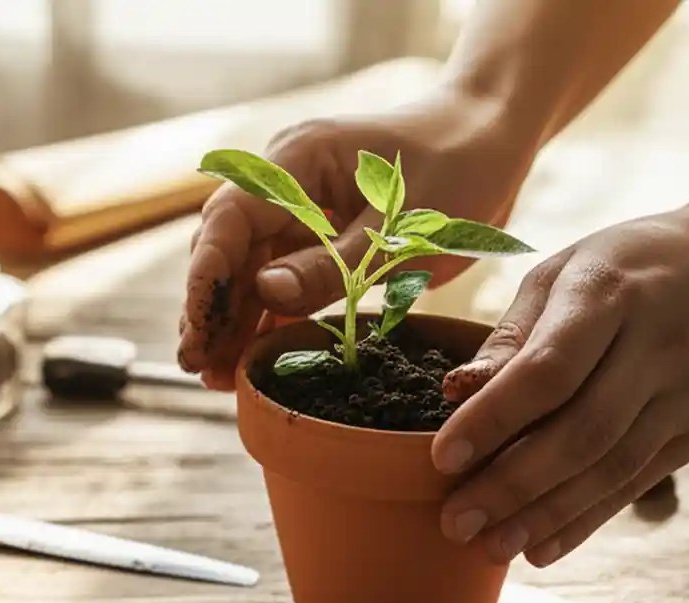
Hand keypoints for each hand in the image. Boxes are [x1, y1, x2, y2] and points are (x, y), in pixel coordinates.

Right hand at [178, 92, 536, 388]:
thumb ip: (332, 265)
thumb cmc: (457, 170)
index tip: (196, 332)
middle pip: (227, 247)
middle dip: (210, 309)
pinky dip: (267, 314)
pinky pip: (279, 274)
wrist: (491, 141)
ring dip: (232, 318)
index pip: (229, 219)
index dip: (205, 278)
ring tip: (219, 376)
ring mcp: (298, 205)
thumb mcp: (400, 231)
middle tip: (202, 370)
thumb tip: (264, 293)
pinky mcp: (316, 231)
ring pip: (247, 267)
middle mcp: (285, 179)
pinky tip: (254, 355)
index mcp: (297, 159)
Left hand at [432, 207, 688, 566]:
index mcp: (611, 293)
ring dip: (546, 515)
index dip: (493, 419)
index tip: (441, 458)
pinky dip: (586, 520)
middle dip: (512, 484)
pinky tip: (541, 547)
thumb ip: (514, 334)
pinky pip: (636, 483)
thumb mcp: (567, 271)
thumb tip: (457, 390)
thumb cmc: (631, 266)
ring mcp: (685, 394)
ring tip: (490, 548)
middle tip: (454, 522)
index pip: (549, 369)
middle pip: (581, 430)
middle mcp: (656, 347)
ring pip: (611, 467)